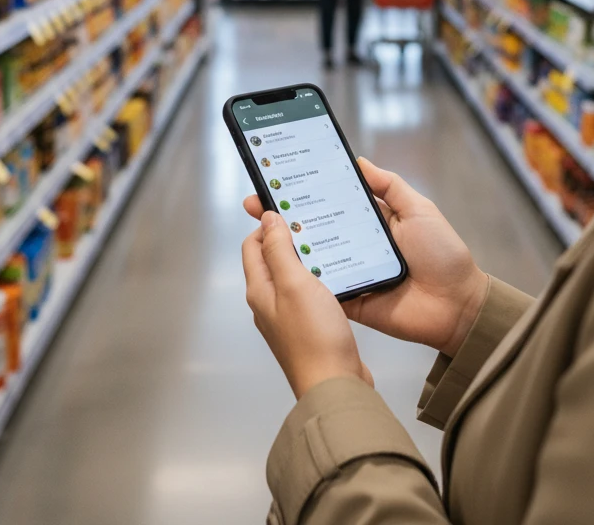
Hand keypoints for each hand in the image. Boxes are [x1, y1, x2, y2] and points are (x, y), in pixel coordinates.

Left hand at [242, 211, 372, 398]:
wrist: (336, 386)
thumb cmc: (314, 336)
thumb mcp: (294, 283)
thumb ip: (279, 249)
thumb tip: (266, 218)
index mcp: (260, 290)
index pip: (252, 246)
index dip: (266, 224)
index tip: (288, 208)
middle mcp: (270, 303)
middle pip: (273, 259)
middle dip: (290, 238)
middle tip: (313, 222)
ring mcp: (289, 317)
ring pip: (294, 276)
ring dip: (309, 258)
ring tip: (329, 242)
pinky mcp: (310, 327)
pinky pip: (311, 293)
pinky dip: (321, 278)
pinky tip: (340, 274)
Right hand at [243, 159, 487, 357]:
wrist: (458, 307)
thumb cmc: (443, 255)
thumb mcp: (419, 211)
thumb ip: (389, 186)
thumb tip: (359, 161)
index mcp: (372, 220)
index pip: (333, 200)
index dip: (307, 189)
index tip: (280, 177)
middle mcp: (356, 243)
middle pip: (315, 226)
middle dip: (285, 214)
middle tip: (256, 201)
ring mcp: (351, 270)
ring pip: (313, 255)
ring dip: (288, 244)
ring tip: (262, 228)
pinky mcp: (350, 297)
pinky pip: (322, 285)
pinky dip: (304, 277)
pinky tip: (281, 263)